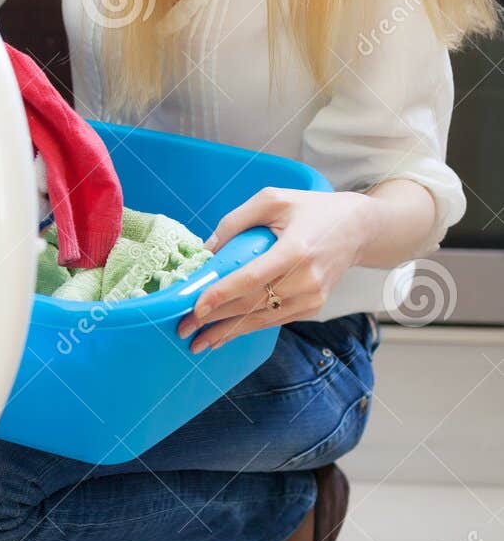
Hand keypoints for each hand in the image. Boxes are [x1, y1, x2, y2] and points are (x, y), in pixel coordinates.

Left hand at [177, 187, 373, 353]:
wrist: (358, 228)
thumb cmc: (312, 209)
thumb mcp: (272, 199)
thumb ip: (235, 221)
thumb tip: (206, 250)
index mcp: (296, 250)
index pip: (251, 279)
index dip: (221, 295)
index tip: (195, 308)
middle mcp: (306, 280)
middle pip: (252, 304)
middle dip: (214, 320)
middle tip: (182, 329)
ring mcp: (312, 298)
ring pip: (261, 319)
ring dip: (227, 332)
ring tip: (197, 341)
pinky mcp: (313, 307)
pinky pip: (274, 320)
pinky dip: (247, 328)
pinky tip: (224, 335)